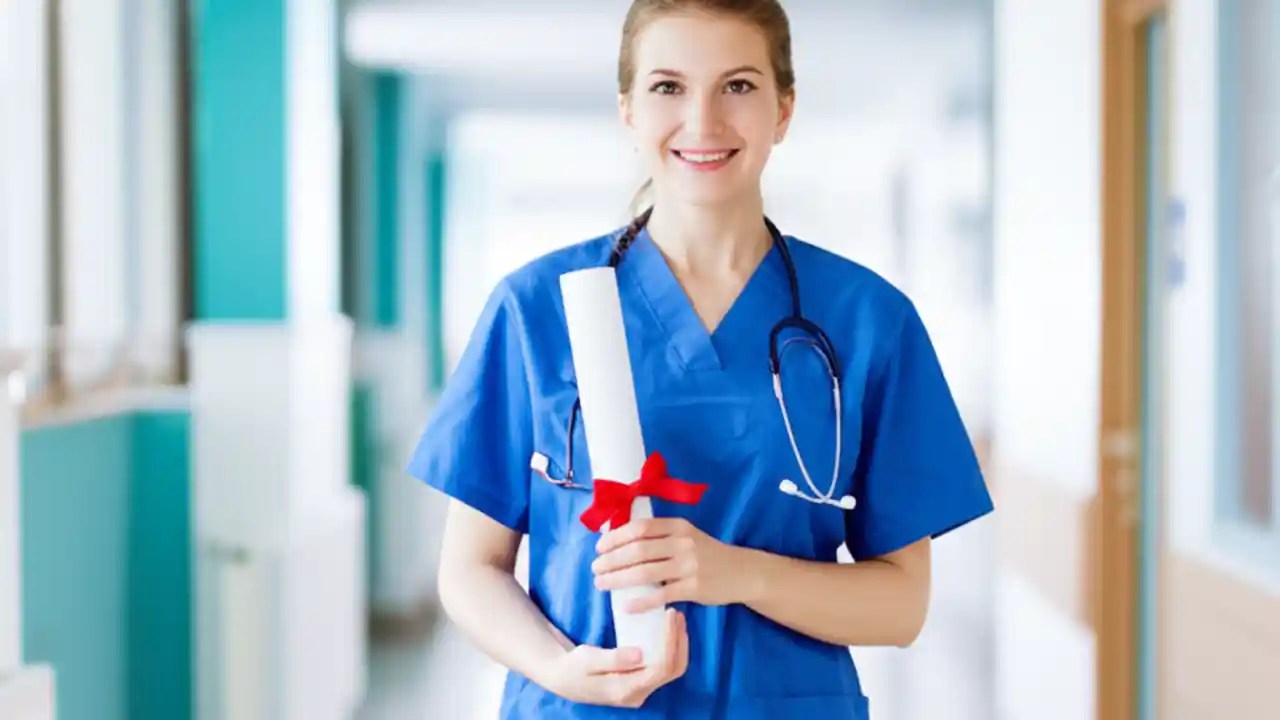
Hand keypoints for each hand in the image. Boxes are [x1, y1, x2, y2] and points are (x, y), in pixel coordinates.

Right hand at [543, 608, 687, 708]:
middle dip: (679, 641)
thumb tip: (640, 655)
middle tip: (676, 613)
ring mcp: (640, 690)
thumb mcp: (588, 659)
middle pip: (672, 670)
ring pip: (671, 670)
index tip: (669, 615)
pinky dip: (669, 648)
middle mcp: (638, 695)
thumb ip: (613, 659)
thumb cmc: (573, 666)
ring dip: (677, 644)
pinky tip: (666, 629)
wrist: (562, 677)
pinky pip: (662, 667)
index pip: (661, 668)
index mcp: (626, 690)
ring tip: (675, 618)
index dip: (671, 642)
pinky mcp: (640, 682)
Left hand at [592, 517, 745, 613]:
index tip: (599, 547)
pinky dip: (641, 601)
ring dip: (618, 578)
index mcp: (677, 526)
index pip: (640, 528)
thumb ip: (659, 536)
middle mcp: (682, 543)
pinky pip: (661, 595)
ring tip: (601, 584)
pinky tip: (626, 605)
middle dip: (612, 559)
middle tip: (595, 568)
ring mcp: (689, 565)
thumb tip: (619, 539)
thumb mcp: (686, 535)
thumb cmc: (706, 553)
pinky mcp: (694, 588)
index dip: (616, 537)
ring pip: (645, 572)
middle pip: (638, 549)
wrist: (742, 572)